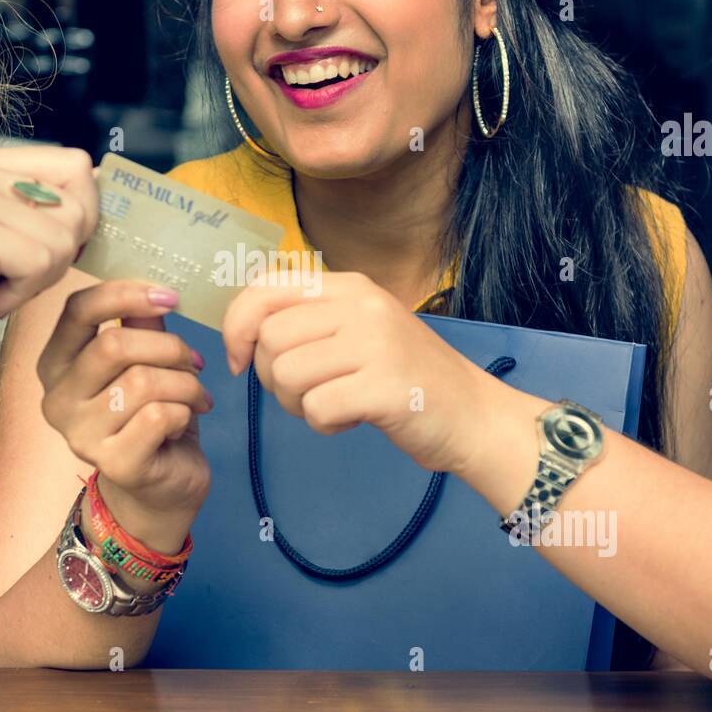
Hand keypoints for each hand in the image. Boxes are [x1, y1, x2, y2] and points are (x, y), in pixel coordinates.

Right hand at [0, 146, 97, 382]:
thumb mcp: (20, 239)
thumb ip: (53, 207)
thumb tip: (105, 183)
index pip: (77, 166)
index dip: (81, 214)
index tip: (44, 246)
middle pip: (77, 205)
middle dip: (60, 254)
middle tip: (10, 272)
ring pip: (63, 239)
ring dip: (38, 278)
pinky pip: (41, 263)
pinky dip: (21, 293)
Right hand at [36, 279, 212, 523]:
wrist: (163, 486)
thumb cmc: (151, 416)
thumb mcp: (145, 362)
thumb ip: (141, 325)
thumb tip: (152, 287)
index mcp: (56, 364)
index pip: (78, 310)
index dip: (126, 294)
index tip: (170, 297)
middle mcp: (57, 399)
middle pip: (114, 345)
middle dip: (168, 347)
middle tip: (194, 361)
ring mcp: (80, 435)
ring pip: (143, 381)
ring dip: (185, 384)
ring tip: (195, 397)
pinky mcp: (114, 462)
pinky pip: (159, 415)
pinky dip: (184, 412)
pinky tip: (183, 423)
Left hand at [222, 270, 485, 474]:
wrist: (474, 415)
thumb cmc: (406, 376)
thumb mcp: (359, 329)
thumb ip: (309, 320)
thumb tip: (242, 332)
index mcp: (350, 286)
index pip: (265, 288)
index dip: (237, 325)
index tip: (239, 359)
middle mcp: (361, 305)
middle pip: (270, 339)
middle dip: (272, 378)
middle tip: (308, 393)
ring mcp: (375, 343)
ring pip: (286, 375)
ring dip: (298, 404)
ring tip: (334, 404)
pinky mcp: (383, 387)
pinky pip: (316, 409)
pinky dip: (325, 425)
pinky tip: (353, 419)